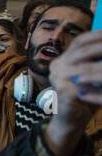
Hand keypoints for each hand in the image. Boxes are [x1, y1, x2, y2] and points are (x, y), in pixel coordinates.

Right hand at [45, 29, 101, 155]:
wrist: (71, 120)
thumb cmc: (85, 96)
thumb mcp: (90, 74)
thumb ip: (95, 60)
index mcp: (62, 60)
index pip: (80, 42)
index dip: (97, 35)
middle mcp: (57, 66)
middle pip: (82, 50)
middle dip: (101, 46)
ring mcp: (58, 78)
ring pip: (84, 65)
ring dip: (100, 61)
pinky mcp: (64, 92)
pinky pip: (85, 82)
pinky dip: (97, 79)